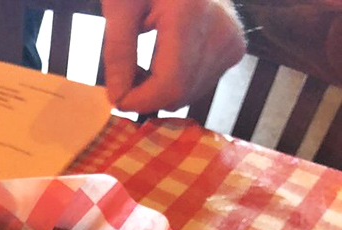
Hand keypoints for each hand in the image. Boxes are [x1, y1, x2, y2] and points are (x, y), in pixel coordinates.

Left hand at [101, 0, 245, 112]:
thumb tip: (117, 97)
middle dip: (146, 96)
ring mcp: (231, 44)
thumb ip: (118, 51)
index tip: (117, 96)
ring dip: (159, 91)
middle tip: (126, 75)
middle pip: (179, 94)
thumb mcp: (122, 5)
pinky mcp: (233, 50)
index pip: (169, 85)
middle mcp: (221, 34)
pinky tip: (162, 60)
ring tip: (143, 63)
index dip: (139, 100)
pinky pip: (198, 85)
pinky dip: (174, 83)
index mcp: (192, 16)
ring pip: (188, 95)